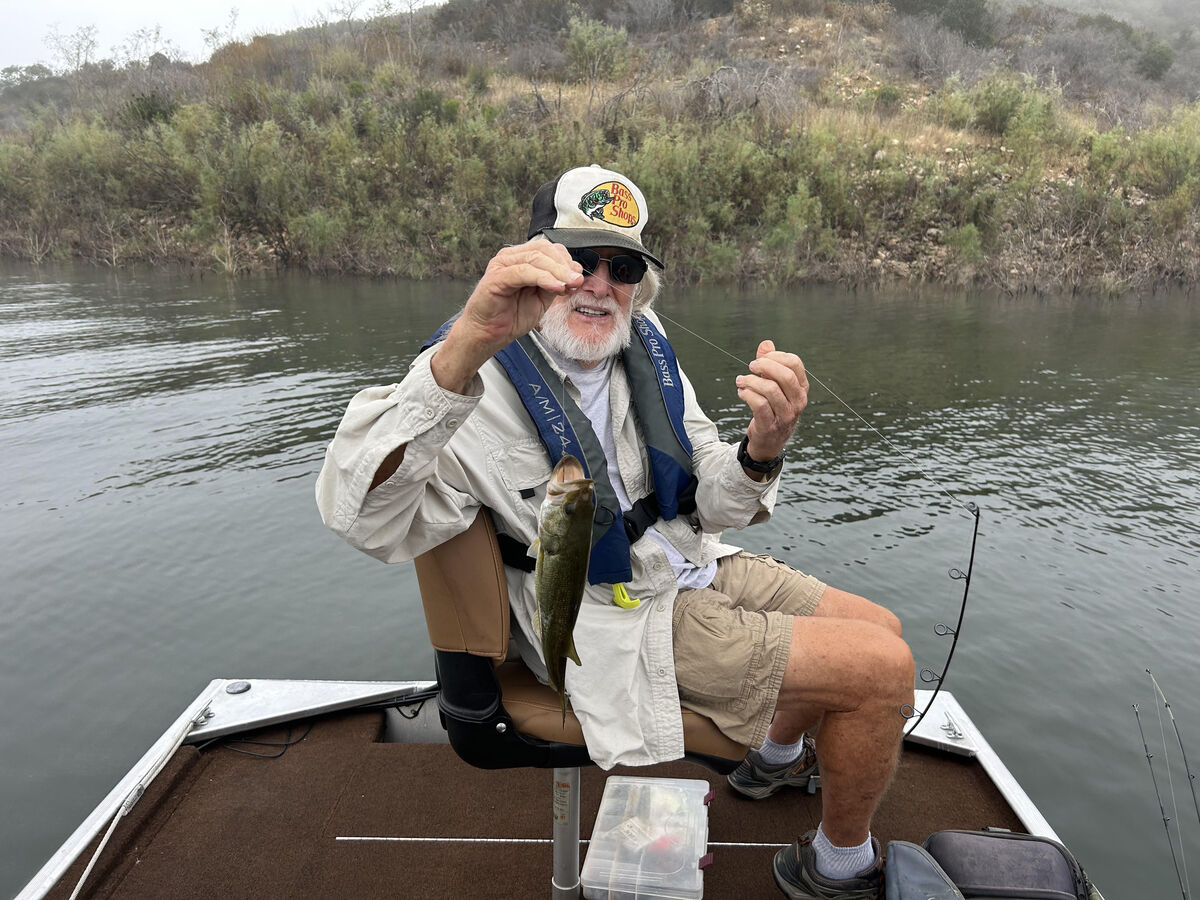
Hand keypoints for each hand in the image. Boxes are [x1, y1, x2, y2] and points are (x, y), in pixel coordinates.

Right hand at [431, 240, 583, 392]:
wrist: (488, 335)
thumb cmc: (510, 317)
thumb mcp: (541, 299)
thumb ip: (555, 285)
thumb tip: (575, 274)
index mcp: (521, 259)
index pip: (549, 249)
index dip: (567, 261)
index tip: (579, 278)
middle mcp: (511, 257)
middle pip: (544, 250)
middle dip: (564, 265)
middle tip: (577, 281)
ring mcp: (502, 265)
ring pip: (536, 258)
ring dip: (557, 271)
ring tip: (570, 284)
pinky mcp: (496, 277)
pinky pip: (523, 271)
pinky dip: (543, 278)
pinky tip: (556, 287)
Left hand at [736, 340, 808, 463]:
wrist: (769, 440)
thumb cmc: (772, 407)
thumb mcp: (773, 384)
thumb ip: (770, 363)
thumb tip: (766, 343)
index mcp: (802, 388)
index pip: (794, 363)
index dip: (775, 356)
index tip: (761, 358)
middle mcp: (798, 401)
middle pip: (785, 375)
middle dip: (764, 366)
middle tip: (751, 367)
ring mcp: (786, 415)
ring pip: (770, 389)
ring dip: (751, 381)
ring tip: (741, 381)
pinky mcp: (771, 425)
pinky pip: (758, 404)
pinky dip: (747, 394)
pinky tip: (742, 392)